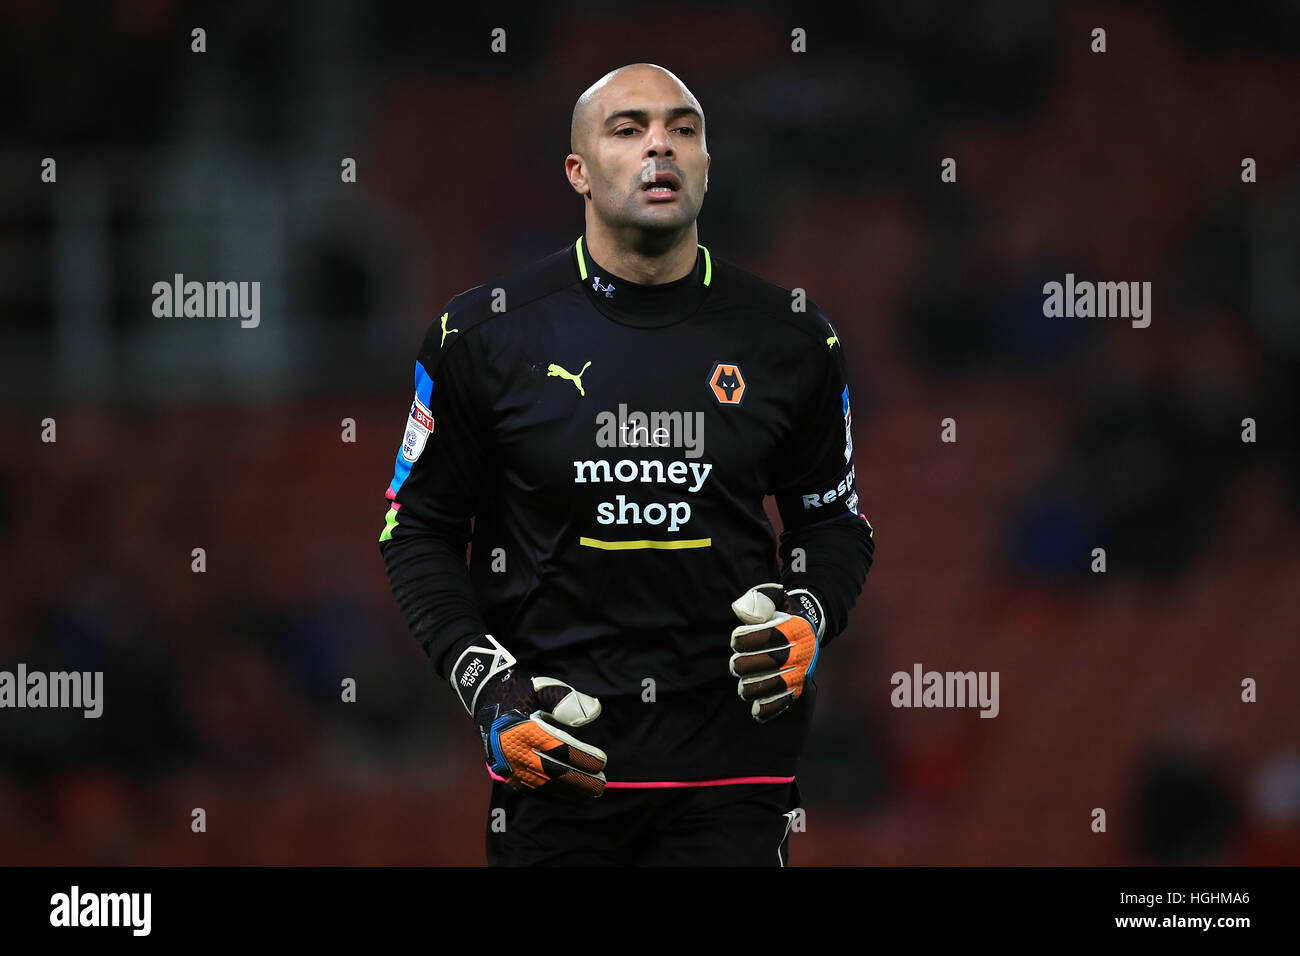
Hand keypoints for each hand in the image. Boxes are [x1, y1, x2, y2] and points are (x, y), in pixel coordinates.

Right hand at [451, 634, 606, 796]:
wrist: (485, 699)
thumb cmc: (520, 692)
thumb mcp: (542, 688)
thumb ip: (567, 699)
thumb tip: (593, 713)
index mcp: (523, 729)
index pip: (559, 748)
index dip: (582, 757)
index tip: (601, 761)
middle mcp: (514, 750)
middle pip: (552, 772)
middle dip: (579, 780)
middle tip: (601, 784)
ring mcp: (508, 765)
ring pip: (543, 786)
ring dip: (569, 792)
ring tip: (591, 794)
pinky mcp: (505, 772)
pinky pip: (531, 790)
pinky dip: (552, 795)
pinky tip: (568, 796)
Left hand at [729, 584, 824, 722]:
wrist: (805, 627)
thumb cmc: (780, 612)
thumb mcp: (773, 598)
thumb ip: (759, 600)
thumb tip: (741, 611)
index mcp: (796, 628)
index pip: (772, 635)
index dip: (749, 639)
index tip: (736, 640)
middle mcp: (802, 651)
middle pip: (774, 662)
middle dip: (748, 665)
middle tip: (736, 664)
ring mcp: (801, 671)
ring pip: (778, 684)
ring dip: (756, 687)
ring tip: (743, 686)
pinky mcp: (797, 688)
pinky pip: (785, 701)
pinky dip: (770, 708)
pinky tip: (755, 710)